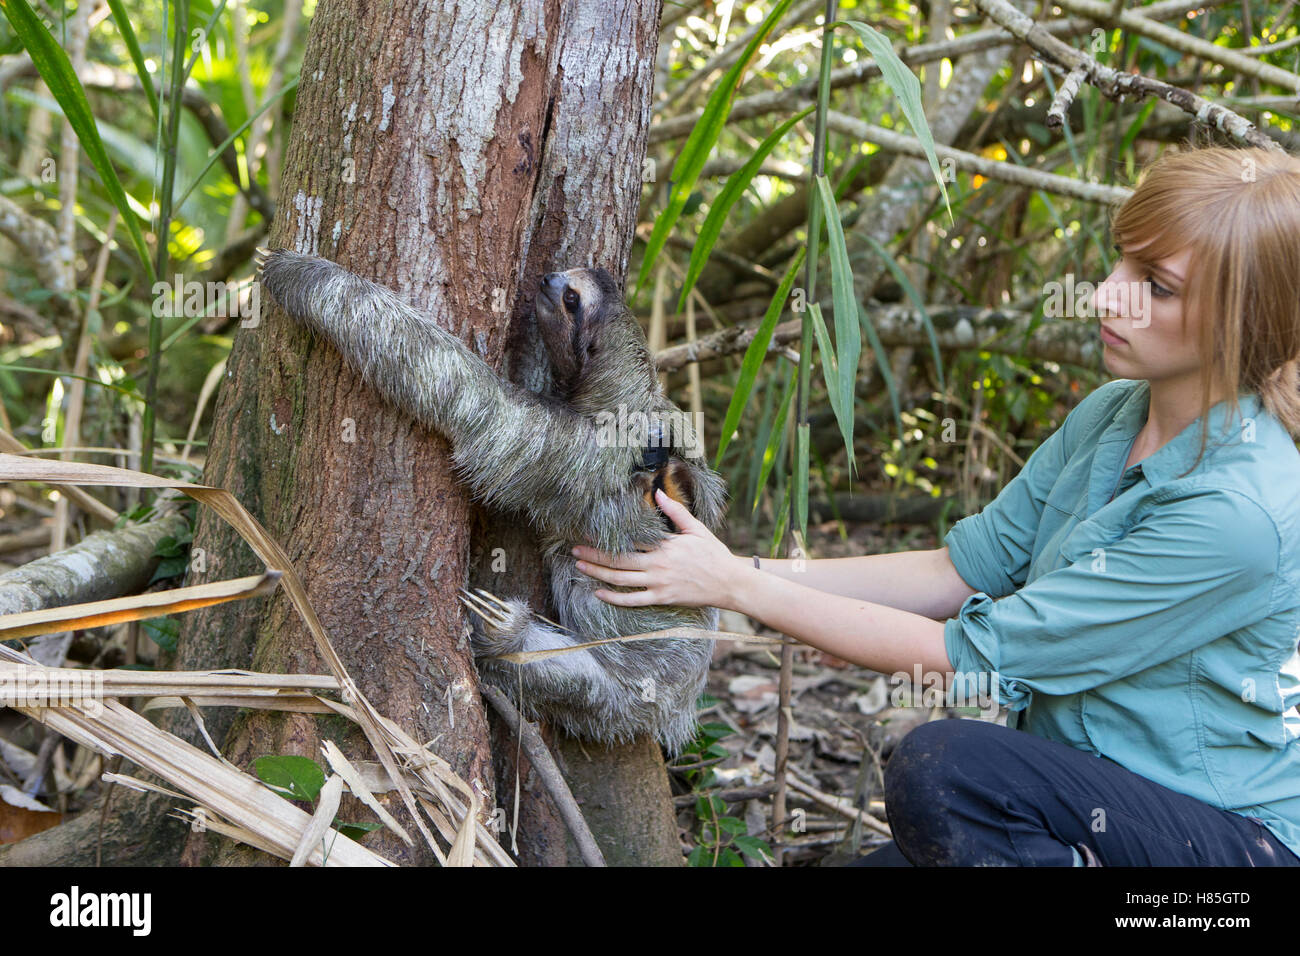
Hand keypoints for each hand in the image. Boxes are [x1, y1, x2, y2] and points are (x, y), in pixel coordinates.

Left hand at [572, 488, 749, 609]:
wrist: (730, 583)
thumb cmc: (714, 555)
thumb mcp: (697, 529)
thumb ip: (676, 512)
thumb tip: (657, 492)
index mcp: (666, 545)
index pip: (630, 538)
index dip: (608, 535)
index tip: (589, 531)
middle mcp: (659, 564)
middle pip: (619, 560)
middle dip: (595, 554)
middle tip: (574, 549)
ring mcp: (659, 583)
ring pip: (621, 580)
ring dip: (598, 572)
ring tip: (580, 566)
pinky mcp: (662, 598)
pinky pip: (633, 601)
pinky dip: (614, 598)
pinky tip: (599, 593)